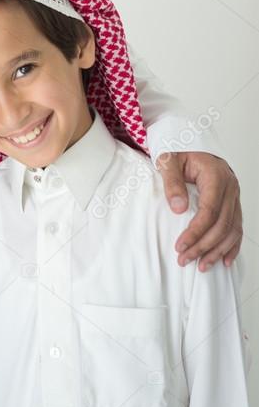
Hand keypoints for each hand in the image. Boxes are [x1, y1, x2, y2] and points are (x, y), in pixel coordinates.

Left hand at [155, 152, 241, 270]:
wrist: (188, 141)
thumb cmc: (177, 149)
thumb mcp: (168, 160)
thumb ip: (172, 182)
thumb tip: (178, 209)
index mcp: (216, 176)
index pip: (210, 211)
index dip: (196, 231)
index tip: (180, 246)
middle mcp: (230, 187)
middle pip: (222, 224)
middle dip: (204, 246)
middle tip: (185, 259)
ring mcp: (234, 196)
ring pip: (232, 229)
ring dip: (217, 250)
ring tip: (202, 266)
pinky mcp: (233, 202)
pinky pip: (237, 227)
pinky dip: (232, 245)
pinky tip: (225, 260)